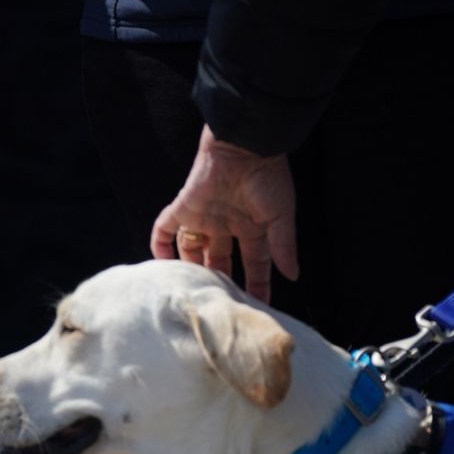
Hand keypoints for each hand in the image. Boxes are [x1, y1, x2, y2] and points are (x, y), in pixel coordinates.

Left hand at [150, 126, 299, 302]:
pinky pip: (165, 229)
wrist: (244, 146)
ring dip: (191, 270)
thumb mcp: (281, 215)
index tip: (258, 307)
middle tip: (220, 306)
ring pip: (192, 250)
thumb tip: (293, 276)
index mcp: (252, 226)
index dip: (256, 285)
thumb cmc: (268, 177)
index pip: (253, 264)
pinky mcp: (183, 206)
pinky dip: (160, 246)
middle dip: (221, 282)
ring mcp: (203, 216)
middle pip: (219, 261)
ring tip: (190, 294)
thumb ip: (283, 246)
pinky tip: (161, 268)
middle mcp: (226, 225)